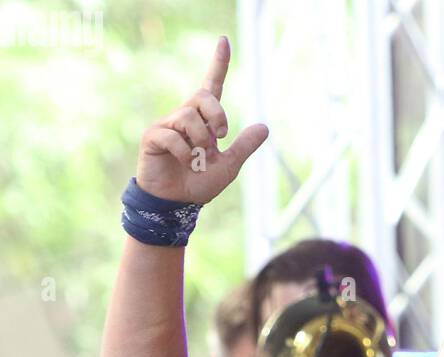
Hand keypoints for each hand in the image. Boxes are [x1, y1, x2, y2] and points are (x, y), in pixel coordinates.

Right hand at [136, 36, 266, 205]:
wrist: (176, 202)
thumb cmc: (199, 182)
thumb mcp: (229, 165)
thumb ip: (244, 146)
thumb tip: (264, 127)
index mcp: (204, 120)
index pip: (211, 85)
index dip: (218, 64)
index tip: (224, 41)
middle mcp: (184, 116)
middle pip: (203, 97)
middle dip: (218, 116)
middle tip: (220, 138)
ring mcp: (167, 124)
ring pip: (189, 117)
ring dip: (201, 143)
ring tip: (198, 159)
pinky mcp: (153, 136)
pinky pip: (174, 136)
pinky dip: (185, 154)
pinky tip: (184, 162)